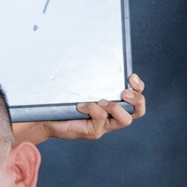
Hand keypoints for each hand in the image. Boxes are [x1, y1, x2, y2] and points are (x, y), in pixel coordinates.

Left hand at [15, 74, 145, 144]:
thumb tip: (96, 54)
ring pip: (125, 120)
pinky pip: (100, 118)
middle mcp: (112, 116)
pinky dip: (92, 108)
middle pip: (139, 111)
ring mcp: (104, 126)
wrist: (47, 119)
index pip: (136, 98)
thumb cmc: (63, 102)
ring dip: (116, 107)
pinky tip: (80, 106)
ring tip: (102, 101)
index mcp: (113, 105)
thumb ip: (91, 79)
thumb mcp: (80, 87)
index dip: (139, 87)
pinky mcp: (94, 132)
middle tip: (124, 91)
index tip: (131, 76)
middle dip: (137, 99)